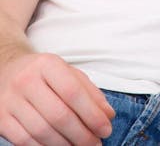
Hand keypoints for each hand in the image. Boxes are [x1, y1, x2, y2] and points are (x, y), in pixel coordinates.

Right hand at [0, 52, 114, 145]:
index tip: (106, 128)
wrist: (7, 70)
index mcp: (47, 64)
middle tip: (96, 143)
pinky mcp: (1, 119)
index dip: (92, 114)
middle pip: (59, 115)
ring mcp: (11, 101)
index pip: (73, 92)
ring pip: (42, 131)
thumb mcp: (68, 73)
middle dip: (82, 134)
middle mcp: (26, 80)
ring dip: (66, 145)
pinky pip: (25, 141)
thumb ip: (90, 92)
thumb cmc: (43, 74)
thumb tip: (108, 115)